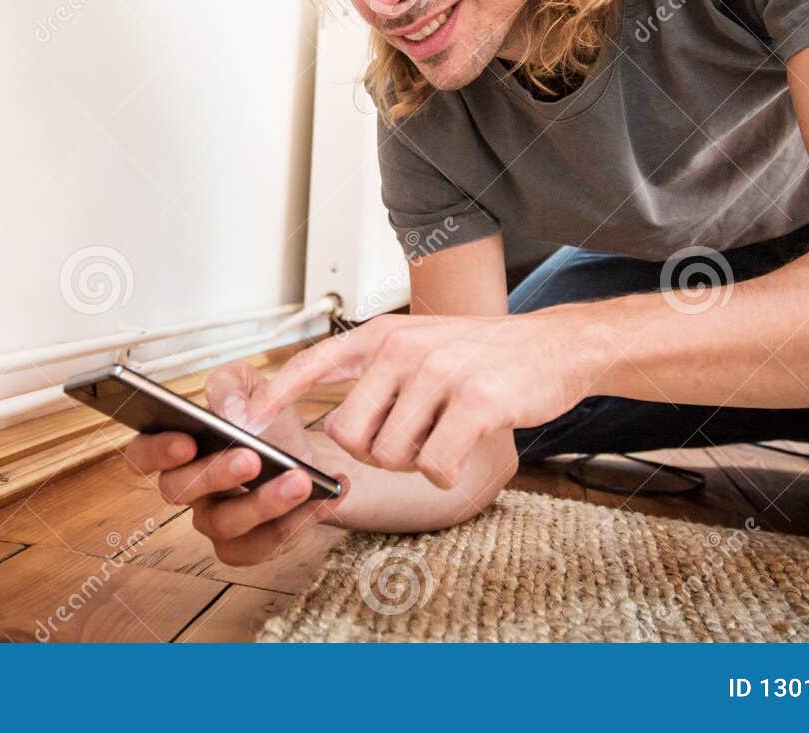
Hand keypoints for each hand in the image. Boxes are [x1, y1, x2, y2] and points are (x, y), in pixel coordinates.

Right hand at [121, 360, 348, 565]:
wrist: (306, 451)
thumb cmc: (265, 418)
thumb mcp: (249, 383)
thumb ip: (231, 385)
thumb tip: (230, 412)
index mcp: (176, 445)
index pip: (141, 454)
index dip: (156, 451)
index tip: (187, 440)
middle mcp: (188, 488)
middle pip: (179, 491)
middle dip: (216, 475)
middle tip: (253, 458)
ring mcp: (214, 521)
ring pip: (224, 524)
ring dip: (264, 502)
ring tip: (301, 480)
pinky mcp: (246, 546)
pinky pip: (262, 546)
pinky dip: (297, 523)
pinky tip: (324, 496)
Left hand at [259, 311, 601, 488]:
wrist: (555, 346)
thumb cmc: (484, 357)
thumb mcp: (422, 346)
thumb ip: (376, 376)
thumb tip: (330, 425)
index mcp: (384, 335)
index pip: (315, 361)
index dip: (279, 393)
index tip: (252, 419)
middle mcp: (404, 348)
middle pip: (350, 434)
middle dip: (373, 454)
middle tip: (409, 442)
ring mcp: (439, 372)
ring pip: (391, 455)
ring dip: (416, 463)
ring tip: (444, 436)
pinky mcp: (474, 401)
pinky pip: (435, 464)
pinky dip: (446, 473)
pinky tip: (462, 454)